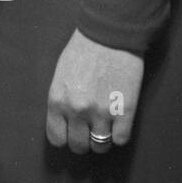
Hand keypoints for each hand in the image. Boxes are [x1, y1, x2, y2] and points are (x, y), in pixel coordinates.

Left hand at [46, 28, 143, 154]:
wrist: (109, 35)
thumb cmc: (82, 50)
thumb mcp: (60, 75)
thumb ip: (61, 99)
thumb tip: (64, 121)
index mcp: (57, 100)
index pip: (56, 138)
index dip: (65, 137)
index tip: (71, 132)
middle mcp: (77, 110)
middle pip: (79, 146)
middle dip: (84, 141)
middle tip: (89, 130)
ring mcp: (102, 113)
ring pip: (100, 146)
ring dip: (102, 140)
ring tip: (105, 127)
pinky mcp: (125, 111)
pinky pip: (121, 140)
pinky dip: (120, 135)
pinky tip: (118, 123)